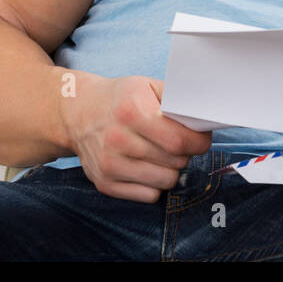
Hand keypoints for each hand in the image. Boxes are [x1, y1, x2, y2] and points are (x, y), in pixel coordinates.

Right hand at [59, 72, 211, 202]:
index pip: (178, 140)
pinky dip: (155, 184)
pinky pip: (149, 195)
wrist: (78, 112)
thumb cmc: (121, 98)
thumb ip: (177, 100)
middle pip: (175, 161)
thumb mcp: (147, 85)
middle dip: (186, 153)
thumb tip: (204, 118)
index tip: (201, 138)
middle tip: (180, 142)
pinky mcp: (104, 183)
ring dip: (172, 169)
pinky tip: (148, 165)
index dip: (198, 141)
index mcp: (131, 111)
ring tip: (163, 153)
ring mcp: (109, 164)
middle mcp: (117, 139)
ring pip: (166, 181)